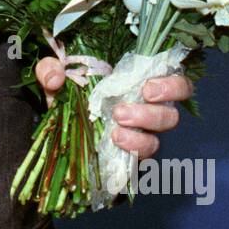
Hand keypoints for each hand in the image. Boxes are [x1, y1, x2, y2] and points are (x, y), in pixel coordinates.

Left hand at [34, 57, 192, 161]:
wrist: (56, 125)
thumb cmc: (65, 93)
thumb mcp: (54, 75)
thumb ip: (50, 68)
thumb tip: (55, 76)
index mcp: (138, 84)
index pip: (177, 84)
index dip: (172, 86)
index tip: (148, 87)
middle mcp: (147, 110)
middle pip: (171, 115)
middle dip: (150, 115)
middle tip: (120, 113)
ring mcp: (140, 136)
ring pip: (157, 140)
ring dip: (138, 138)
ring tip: (114, 132)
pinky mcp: (129, 157)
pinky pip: (141, 160)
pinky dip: (130, 154)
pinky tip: (114, 146)